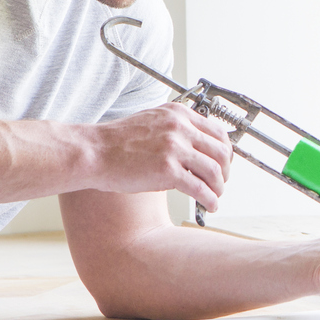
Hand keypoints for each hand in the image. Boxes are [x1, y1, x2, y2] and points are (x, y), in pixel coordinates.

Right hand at [94, 102, 232, 209]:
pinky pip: (200, 188)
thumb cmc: (116, 142)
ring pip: (215, 170)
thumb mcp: (152, 122)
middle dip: (226, 170)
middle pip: (221, 151)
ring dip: (219, 187)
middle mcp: (180, 127)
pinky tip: (210, 205)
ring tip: (216, 195)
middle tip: (222, 181)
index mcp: (178, 114)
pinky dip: (210, 199)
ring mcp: (175, 148)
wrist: (93, 152)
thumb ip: (175, 129)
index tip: (224, 163)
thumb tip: (195, 146)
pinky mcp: (168, 170)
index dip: (225, 151)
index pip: (218, 131)